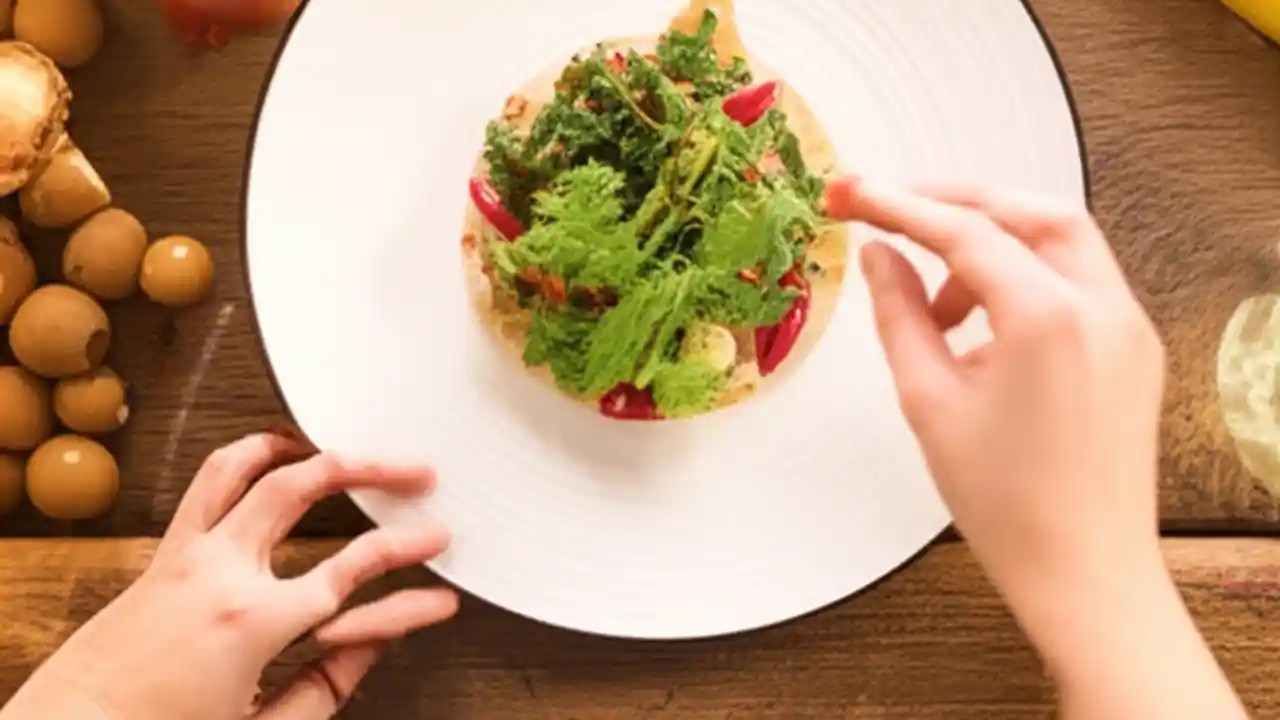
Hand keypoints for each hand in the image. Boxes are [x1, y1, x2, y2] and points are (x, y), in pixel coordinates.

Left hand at [1, 434, 457, 719]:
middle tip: (414, 471)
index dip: (407, 555)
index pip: (352, 571)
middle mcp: (219, 571)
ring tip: (342, 447)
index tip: (440, 549)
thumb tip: (378, 639)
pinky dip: (245, 457)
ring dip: (302, 447)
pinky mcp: (165, 554)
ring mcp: (187, 555)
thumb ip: (330, 681)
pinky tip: (274, 458)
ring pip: (247, 466)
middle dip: (372, 468)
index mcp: (252, 621)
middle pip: (303, 487)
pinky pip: (207, 484)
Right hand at [828, 179, 1246, 718]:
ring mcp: (1129, 326)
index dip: (899, 205)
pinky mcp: (1134, 349)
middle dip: (959, 203)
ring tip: (940, 305)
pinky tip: (984, 325)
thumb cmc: (1005, 503)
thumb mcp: (928, 401)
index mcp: (1048, 318)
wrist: (1083, 571)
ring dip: (995, 245)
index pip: (965, 231)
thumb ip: (899, 314)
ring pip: (1062, 240)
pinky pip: (1080, 281)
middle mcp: (1103, 307)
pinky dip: (1028, 278)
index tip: (851, 192)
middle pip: (1030, 211)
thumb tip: (878, 255)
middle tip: (897, 212)